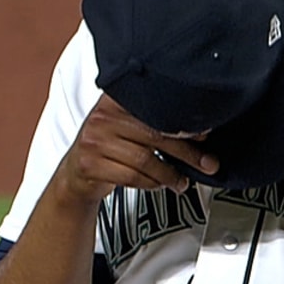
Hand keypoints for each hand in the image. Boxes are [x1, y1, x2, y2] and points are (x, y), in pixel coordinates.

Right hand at [48, 94, 218, 206]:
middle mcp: (103, 117)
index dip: (184, 123)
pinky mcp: (90, 165)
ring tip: (183, 180)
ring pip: (145, 159)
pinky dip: (151, 183)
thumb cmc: (109, 147)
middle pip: (155, 134)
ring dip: (170, 174)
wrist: (75, 173)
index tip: (205, 133)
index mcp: (115, 99)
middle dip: (187, 152)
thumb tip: (199, 129)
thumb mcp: (125, 125)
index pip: (156, 108)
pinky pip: (131, 176)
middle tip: (208, 163)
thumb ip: (153, 119)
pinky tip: (161, 183)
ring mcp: (94, 141)